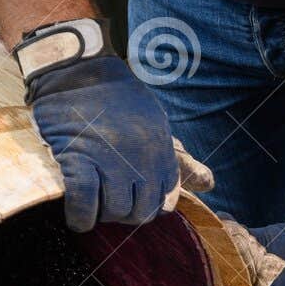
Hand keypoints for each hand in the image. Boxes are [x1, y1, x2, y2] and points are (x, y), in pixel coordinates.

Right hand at [29, 55, 178, 231]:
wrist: (75, 67)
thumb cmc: (114, 97)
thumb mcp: (154, 122)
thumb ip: (178, 157)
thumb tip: (209, 183)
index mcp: (161, 148)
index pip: (165, 199)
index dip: (146, 206)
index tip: (130, 199)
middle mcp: (141, 157)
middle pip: (140, 212)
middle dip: (123, 215)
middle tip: (106, 204)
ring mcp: (110, 159)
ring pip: (114, 212)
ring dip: (101, 215)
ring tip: (91, 205)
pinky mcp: (78, 158)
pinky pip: (84, 204)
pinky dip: (80, 217)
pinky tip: (77, 218)